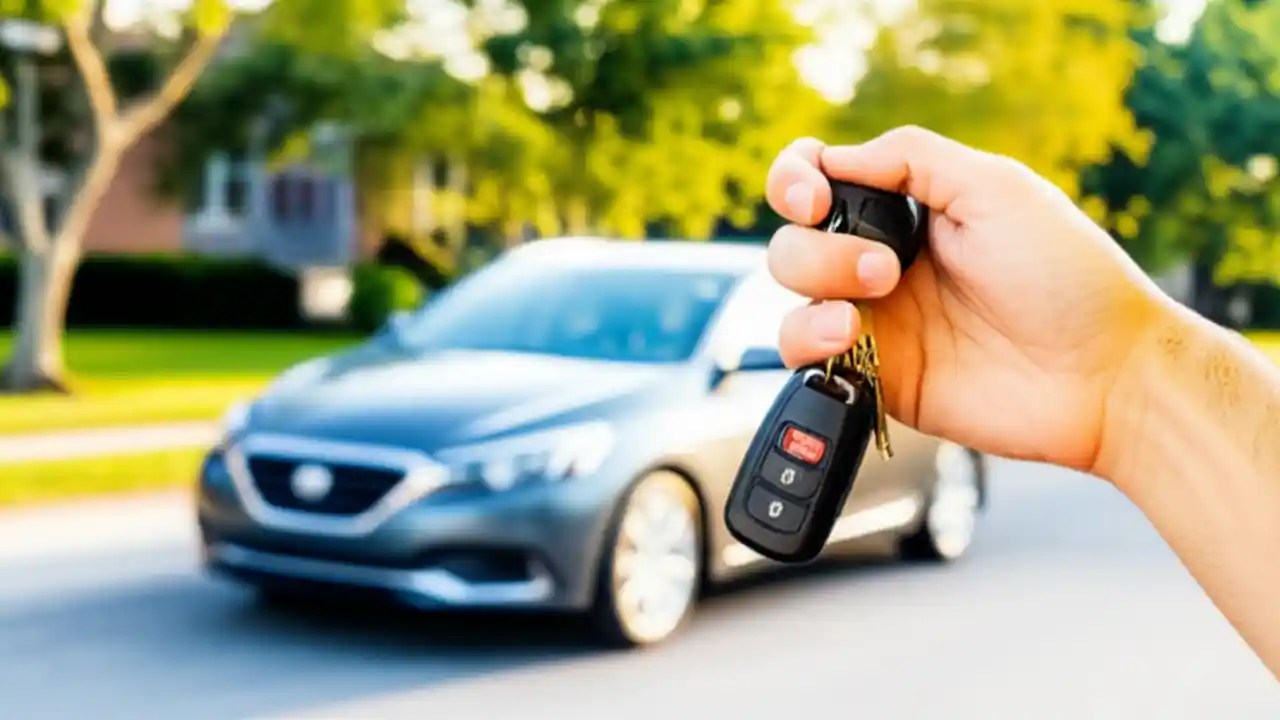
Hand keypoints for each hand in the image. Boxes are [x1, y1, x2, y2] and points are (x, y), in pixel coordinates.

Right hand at [766, 127, 1161, 471]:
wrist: (1101, 375)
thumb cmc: (1067, 277)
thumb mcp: (996, 187)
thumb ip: (911, 158)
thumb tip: (834, 156)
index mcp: (910, 209)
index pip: (818, 179)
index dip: (795, 181)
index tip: (815, 199)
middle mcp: (884, 262)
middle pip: (793, 239)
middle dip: (821, 249)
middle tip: (886, 268)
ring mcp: (878, 321)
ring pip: (791, 296)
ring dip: (816, 290)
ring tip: (863, 312)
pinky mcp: (875, 377)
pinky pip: (806, 357)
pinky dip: (809, 342)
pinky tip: (849, 340)